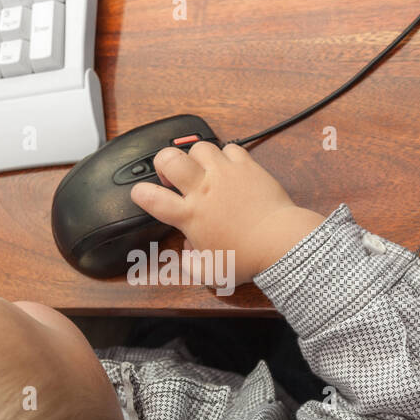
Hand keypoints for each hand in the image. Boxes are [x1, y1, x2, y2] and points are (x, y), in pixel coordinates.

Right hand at [129, 142, 324, 285]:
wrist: (280, 242)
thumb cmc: (247, 258)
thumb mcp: (211, 273)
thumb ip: (190, 265)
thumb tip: (186, 254)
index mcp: (190, 215)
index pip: (151, 197)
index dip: (140, 193)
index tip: (142, 194)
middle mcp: (203, 189)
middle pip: (169, 158)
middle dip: (164, 162)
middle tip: (171, 174)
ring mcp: (225, 174)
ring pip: (199, 147)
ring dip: (195, 156)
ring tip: (202, 169)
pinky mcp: (246, 166)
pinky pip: (229, 148)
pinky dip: (226, 155)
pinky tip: (229, 168)